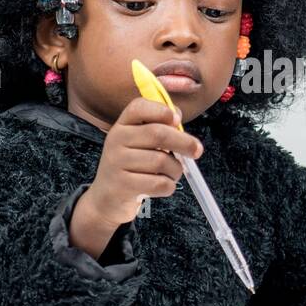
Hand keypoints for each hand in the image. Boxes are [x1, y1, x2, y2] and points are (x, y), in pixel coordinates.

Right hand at [85, 97, 204, 226]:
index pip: (139, 107)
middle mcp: (116, 140)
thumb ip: (159, 127)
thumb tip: (178, 117)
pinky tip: (163, 186)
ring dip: (176, 169)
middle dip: (184, 142)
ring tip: (172, 173)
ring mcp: (116, 163)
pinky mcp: (122, 185)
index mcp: (122, 125)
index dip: (161, 111)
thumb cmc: (133, 166)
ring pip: (162, 161)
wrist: (107, 197)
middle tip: (197, 150)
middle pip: (158, 134)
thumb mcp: (139, 143)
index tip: (177, 120)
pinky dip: (169, 186)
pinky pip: (159, 184)